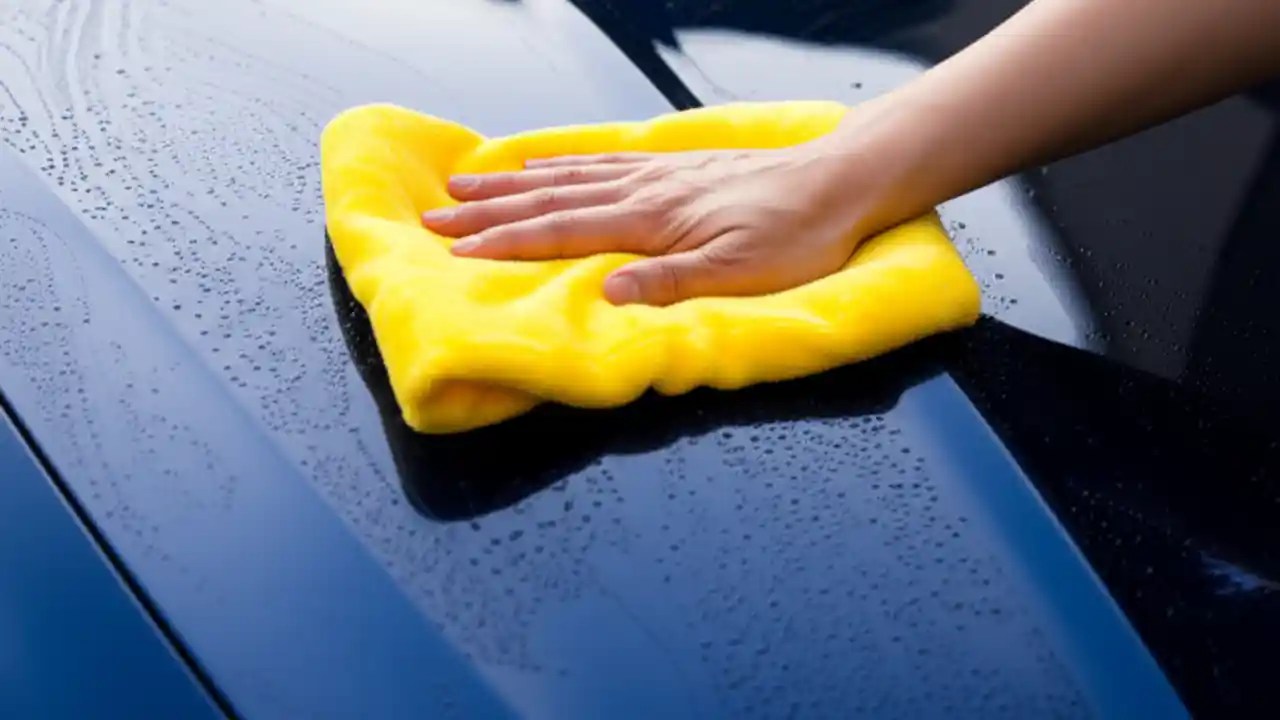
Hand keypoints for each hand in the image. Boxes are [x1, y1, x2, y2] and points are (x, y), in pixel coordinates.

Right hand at [421, 146, 869, 305]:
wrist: (836, 180)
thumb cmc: (795, 235)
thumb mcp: (741, 273)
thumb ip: (671, 283)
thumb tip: (607, 292)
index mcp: (651, 221)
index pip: (562, 232)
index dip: (505, 243)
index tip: (454, 250)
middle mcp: (642, 190)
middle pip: (549, 200)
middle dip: (488, 211)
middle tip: (432, 215)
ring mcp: (654, 173)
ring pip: (567, 176)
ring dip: (512, 184)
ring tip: (466, 184)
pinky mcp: (671, 165)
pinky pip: (599, 161)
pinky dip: (560, 163)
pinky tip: (540, 163)